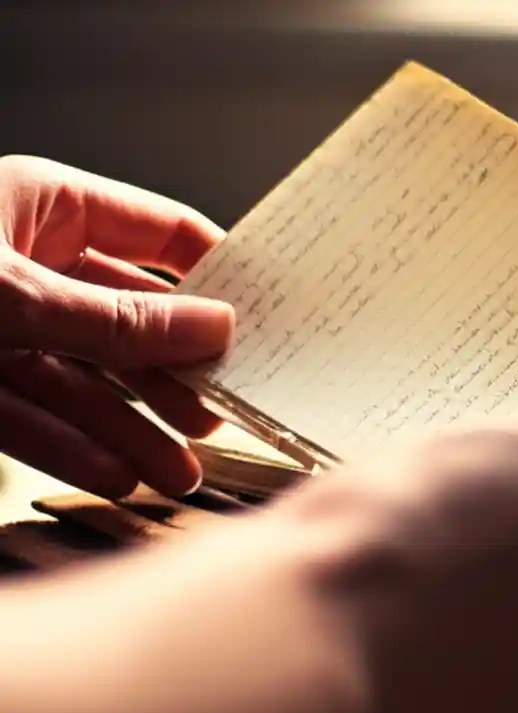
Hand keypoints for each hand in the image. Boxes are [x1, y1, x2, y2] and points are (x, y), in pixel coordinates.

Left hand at [0, 155, 232, 497]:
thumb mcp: (11, 296)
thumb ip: (116, 321)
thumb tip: (216, 327)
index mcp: (42, 205)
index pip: (158, 233)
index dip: (214, 274)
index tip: (266, 320)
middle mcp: (26, 260)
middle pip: (127, 320)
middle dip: (171, 377)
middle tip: (219, 416)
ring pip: (81, 377)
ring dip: (128, 428)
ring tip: (175, 473)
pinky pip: (28, 412)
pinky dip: (69, 445)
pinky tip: (114, 475)